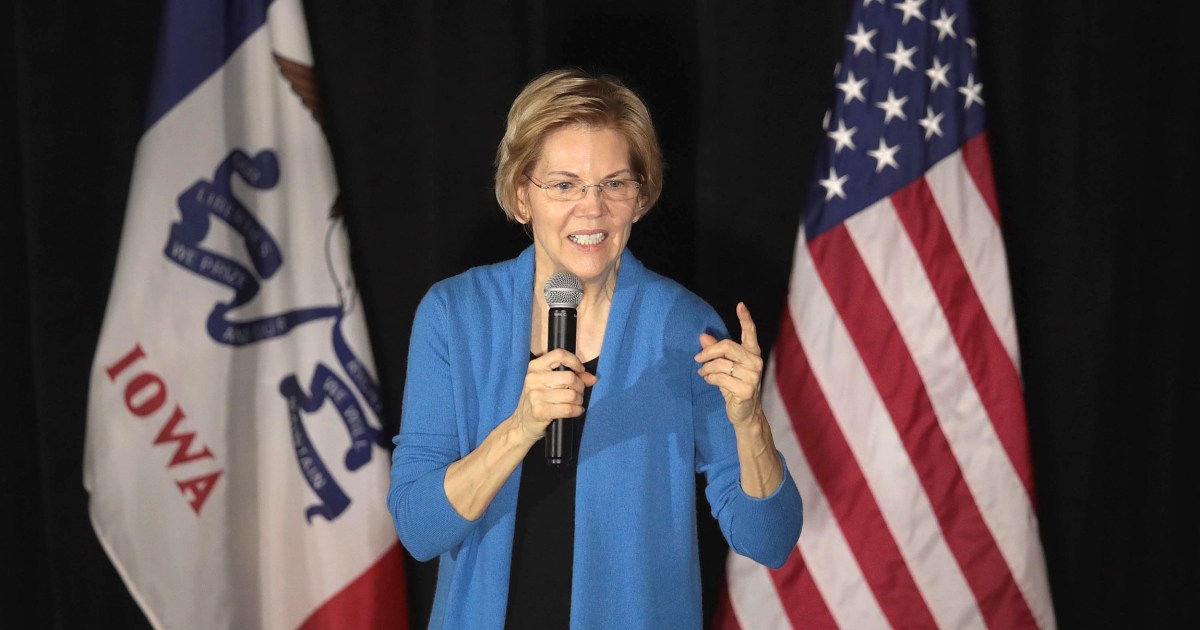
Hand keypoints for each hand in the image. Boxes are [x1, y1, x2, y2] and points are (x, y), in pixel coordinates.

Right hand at [512, 349, 597, 439]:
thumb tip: (592, 378)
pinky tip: (576, 411)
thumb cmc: (539, 400)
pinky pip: (568, 409)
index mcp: (535, 367)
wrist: (522, 423)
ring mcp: (535, 395)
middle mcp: (534, 378)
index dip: (574, 361)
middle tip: (578, 392)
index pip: (559, 354)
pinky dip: (577, 411)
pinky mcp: (539, 411)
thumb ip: (572, 376)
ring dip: (579, 400)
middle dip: (580, 386)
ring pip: (571, 394)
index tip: (580, 370)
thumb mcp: (549, 383)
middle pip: (570, 377)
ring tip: (575, 403)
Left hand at [695, 302, 764, 427]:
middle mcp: (755, 362)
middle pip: (728, 346)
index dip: (745, 318)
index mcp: (752, 354)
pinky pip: (720, 378)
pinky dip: (710, 379)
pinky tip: (709, 380)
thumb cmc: (734, 386)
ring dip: (707, 369)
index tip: (740, 305)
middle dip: (708, 352)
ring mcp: (753, 377)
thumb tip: (703, 336)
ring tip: (703, 373)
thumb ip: (716, 351)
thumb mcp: (724, 366)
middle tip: (697, 358)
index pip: (750, 333)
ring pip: (720, 364)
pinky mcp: (746, 390)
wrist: (745, 413)